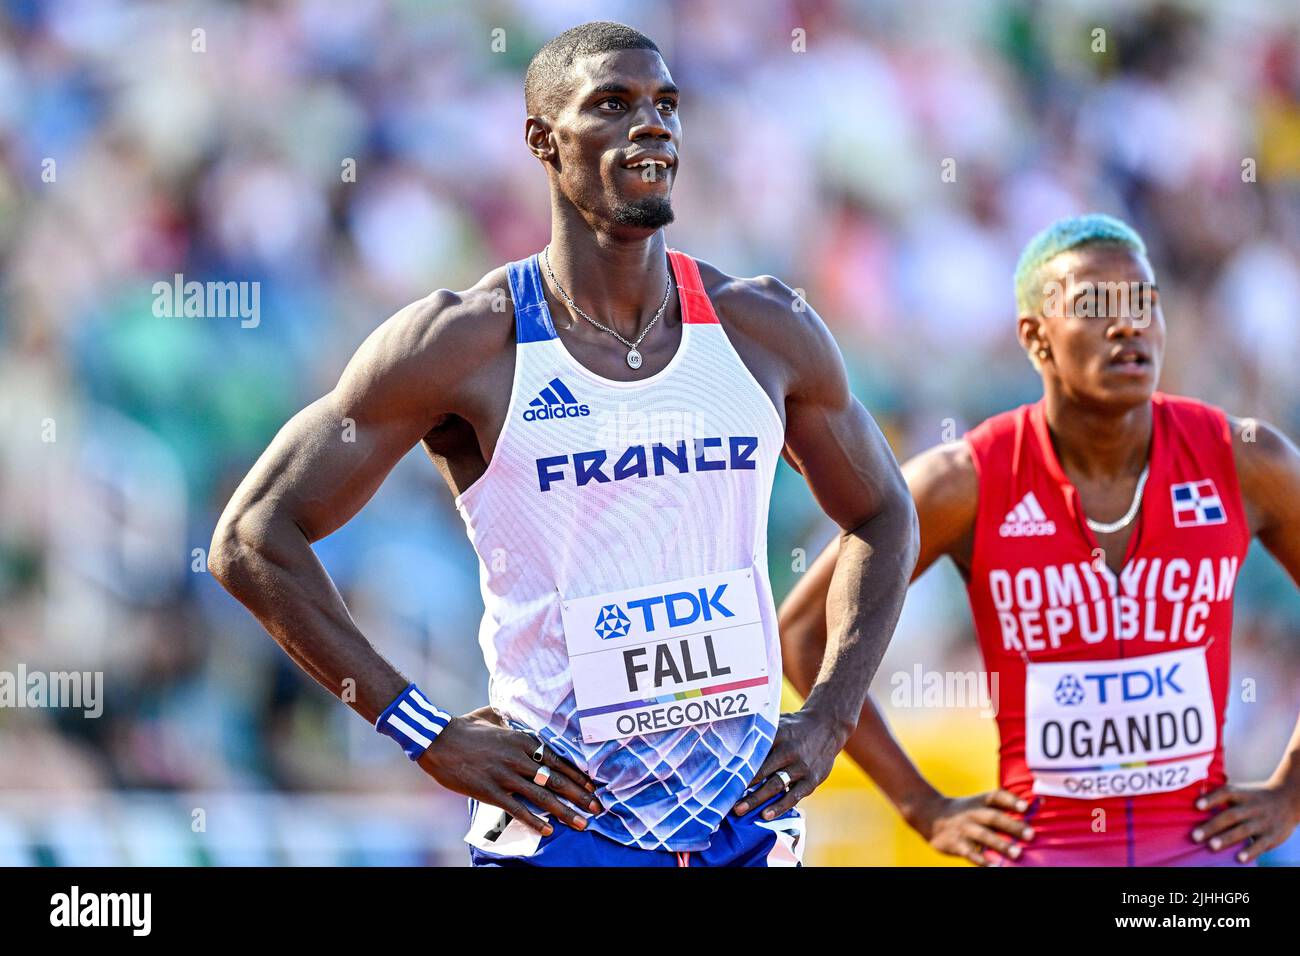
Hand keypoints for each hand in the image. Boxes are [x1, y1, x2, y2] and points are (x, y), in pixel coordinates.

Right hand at [416, 712, 601, 836]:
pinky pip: (517, 808)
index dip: (577, 775)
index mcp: (523, 740)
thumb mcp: (492, 715)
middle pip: (557, 780)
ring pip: (542, 796)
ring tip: (581, 823)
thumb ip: (508, 718)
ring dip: (565, 811)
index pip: (558, 760)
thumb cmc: (465, 727)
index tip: (592, 787)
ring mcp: (506, 775)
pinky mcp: (491, 791)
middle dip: (580, 796)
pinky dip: (534, 820)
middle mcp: (520, 758)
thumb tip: (513, 716)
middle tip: (597, 808)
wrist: (438, 740)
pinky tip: (547, 829)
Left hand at [732, 709, 842, 820]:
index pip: (754, 752)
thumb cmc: (795, 726)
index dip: (738, 765)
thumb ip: (760, 731)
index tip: (722, 777)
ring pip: (776, 785)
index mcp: (778, 735)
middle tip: (725, 798)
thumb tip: (730, 734)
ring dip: (757, 799)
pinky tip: (766, 815)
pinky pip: (794, 795)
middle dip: (743, 786)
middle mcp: (789, 751)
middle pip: (762, 771)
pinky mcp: (813, 779)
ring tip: (740, 810)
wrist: (828, 725)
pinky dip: (780, 806)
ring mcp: (801, 766)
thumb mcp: (778, 721)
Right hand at [908, 790, 1033, 865]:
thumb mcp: (979, 802)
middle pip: (993, 818)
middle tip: (1031, 834)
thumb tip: (1040, 803)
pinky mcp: (955, 844)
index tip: (1026, 807)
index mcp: (980, 802)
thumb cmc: (966, 811)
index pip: (996, 797)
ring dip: (1000, 844)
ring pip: (983, 836)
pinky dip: (982, 860)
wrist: (929, 814)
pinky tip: (994, 868)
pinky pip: (969, 853)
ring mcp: (963, 829)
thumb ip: (1005, 805)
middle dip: (1012, 825)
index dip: (1011, 801)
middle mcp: (972, 813)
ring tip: (1017, 853)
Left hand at [1193, 781, 1299, 862]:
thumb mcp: (1240, 792)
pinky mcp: (1272, 836)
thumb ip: (1219, 796)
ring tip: (1211, 845)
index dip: (1211, 799)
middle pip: (1230, 815)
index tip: (1197, 805)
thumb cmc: (1253, 799)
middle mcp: (1251, 807)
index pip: (1225, 793)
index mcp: (1241, 795)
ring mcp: (1262, 822)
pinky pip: (1261, 844)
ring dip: (1227, 838)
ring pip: (1243, 830)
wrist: (1288, 800)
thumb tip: (1191, 803)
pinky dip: (1250, 851)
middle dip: (1212, 826)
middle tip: (1195, 836)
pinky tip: (1238, 858)